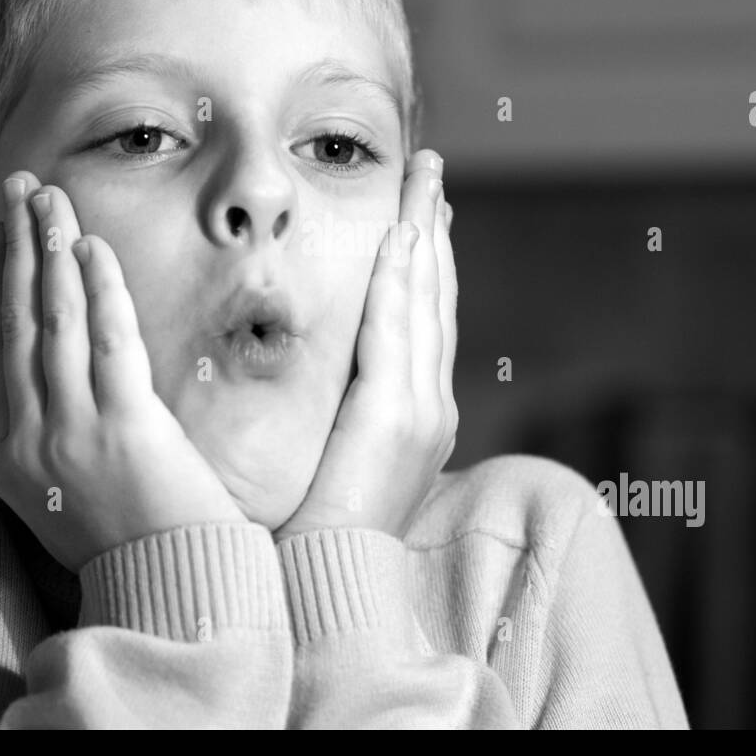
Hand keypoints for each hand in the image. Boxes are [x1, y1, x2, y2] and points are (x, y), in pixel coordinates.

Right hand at [0, 170, 245, 572]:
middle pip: (16, 324)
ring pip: (52, 324)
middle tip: (16, 188)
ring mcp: (71, 436)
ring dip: (49, 252)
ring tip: (49, 198)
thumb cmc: (131, 539)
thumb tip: (53, 378)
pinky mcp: (124, 431)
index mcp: (9, 456)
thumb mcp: (65, 490)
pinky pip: (107, 342)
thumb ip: (51, 434)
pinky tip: (92, 248)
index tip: (1, 235)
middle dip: (15, 249)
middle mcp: (27, 442)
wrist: (171, 590)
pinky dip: (97, 290)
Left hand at [273, 149, 457, 540]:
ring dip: (425, 236)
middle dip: (434, 229)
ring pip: (426, 302)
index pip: (422, 315)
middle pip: (435, 296)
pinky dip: (403, 283)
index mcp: (416, 409)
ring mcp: (422, 410)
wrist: (326, 582)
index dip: (425, 258)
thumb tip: (324, 370)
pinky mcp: (397, 419)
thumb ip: (343, 404)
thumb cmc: (319, 522)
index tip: (419, 210)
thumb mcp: (338, 450)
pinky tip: (400, 238)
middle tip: (431, 174)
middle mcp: (431, 403)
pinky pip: (398, 334)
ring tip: (425, 184)